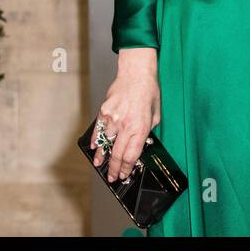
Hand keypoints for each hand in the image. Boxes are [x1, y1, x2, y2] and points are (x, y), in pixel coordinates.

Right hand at [90, 47, 160, 182]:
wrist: (136, 73)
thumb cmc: (148, 92)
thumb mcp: (156, 115)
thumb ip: (148, 131)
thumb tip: (140, 143)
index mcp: (140, 128)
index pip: (132, 155)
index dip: (127, 169)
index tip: (124, 175)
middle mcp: (126, 125)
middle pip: (117, 154)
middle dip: (114, 168)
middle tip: (112, 177)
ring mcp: (113, 118)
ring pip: (105, 143)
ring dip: (102, 156)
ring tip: (99, 164)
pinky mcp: (104, 111)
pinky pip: (98, 130)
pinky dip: (95, 140)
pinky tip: (94, 147)